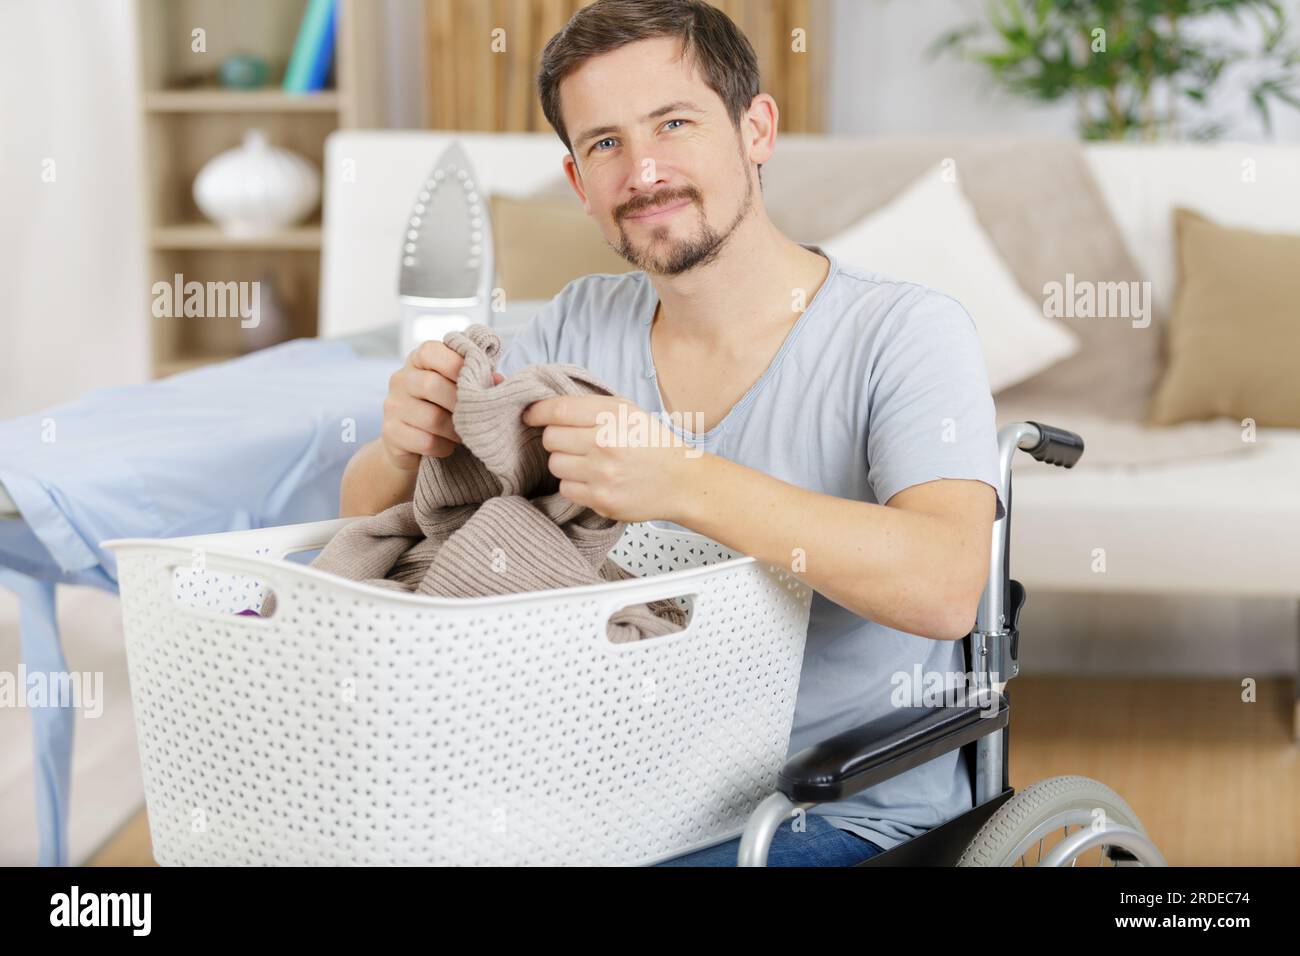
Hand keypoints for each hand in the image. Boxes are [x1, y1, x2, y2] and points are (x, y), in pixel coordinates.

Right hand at [380, 341, 502, 470]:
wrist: (412, 444)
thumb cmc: (445, 408)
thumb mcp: (459, 387)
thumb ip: (479, 378)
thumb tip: (500, 381)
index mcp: (418, 360)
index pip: (431, 352)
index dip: (457, 364)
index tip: (477, 381)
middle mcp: (400, 379)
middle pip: (431, 385)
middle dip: (461, 403)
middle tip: (477, 415)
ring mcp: (392, 406)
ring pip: (431, 418)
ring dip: (456, 430)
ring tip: (466, 434)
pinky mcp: (390, 432)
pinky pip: (425, 441)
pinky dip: (444, 447)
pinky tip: (448, 446)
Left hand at [521, 394, 699, 522]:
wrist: (680, 481)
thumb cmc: (652, 444)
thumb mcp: (628, 411)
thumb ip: (591, 406)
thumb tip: (547, 407)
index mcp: (613, 415)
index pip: (558, 410)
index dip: (537, 412)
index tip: (530, 415)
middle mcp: (606, 442)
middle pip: (551, 438)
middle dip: (556, 439)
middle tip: (572, 442)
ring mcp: (603, 473)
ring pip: (555, 464)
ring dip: (564, 462)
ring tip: (586, 462)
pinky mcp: (601, 499)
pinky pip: (566, 488)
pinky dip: (574, 485)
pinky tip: (594, 480)